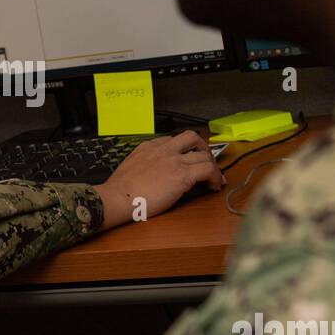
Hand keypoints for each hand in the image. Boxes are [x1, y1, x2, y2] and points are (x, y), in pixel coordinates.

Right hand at [94, 130, 224, 229]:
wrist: (118, 197)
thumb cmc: (120, 191)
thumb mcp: (131, 168)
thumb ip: (144, 165)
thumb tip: (153, 176)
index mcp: (149, 147)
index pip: (174, 140)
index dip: (185, 150)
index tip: (187, 159)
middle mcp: (164, 149)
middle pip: (192, 137)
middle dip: (203, 148)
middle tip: (206, 161)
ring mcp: (174, 160)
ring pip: (204, 154)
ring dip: (212, 165)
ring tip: (213, 177)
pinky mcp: (183, 175)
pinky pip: (208, 170)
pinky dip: (216, 177)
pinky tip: (214, 186)